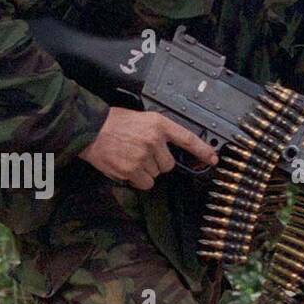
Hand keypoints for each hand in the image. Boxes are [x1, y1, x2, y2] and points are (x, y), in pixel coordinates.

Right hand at [79, 107, 217, 189]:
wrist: (90, 129)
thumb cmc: (113, 123)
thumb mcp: (141, 119)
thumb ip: (158, 133)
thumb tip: (170, 152)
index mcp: (158, 124)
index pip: (187, 139)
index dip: (202, 151)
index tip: (213, 159)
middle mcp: (153, 140)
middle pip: (168, 165)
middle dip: (157, 163)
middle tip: (141, 153)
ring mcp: (143, 156)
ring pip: (155, 175)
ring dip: (145, 171)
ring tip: (129, 158)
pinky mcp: (131, 170)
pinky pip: (144, 183)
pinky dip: (136, 180)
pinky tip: (125, 167)